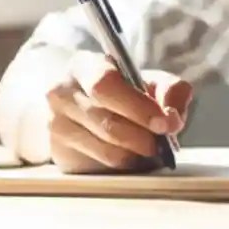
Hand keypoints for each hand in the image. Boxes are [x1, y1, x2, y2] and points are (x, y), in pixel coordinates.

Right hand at [44, 50, 192, 173]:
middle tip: (161, 143)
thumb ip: (171, 91)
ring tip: (148, 147)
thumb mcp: (152, 84)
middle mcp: (62, 92)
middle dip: (141, 135)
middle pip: (105, 120)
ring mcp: (56, 123)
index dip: (138, 107)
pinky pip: (100, 163)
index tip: (164, 123)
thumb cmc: (125, 94)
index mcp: (85, 65)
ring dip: (135, 152)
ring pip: (106, 147)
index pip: (106, 84)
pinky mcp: (60, 151)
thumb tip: (172, 117)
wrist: (90, 114)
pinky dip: (124, 162)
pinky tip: (130, 154)